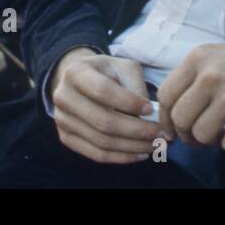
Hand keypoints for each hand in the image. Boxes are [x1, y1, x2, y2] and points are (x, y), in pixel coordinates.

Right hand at [50, 49, 163, 163]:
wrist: (81, 82)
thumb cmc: (107, 73)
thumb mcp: (123, 68)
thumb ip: (136, 86)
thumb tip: (149, 116)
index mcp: (75, 72)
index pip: (103, 91)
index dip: (128, 102)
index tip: (151, 109)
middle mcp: (63, 96)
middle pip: (103, 121)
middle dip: (137, 130)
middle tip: (162, 134)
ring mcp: (62, 120)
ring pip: (101, 141)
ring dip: (133, 146)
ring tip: (156, 145)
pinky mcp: (66, 138)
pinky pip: (96, 154)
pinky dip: (121, 157)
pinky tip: (140, 153)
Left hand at [158, 37, 224, 154]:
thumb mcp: (223, 57)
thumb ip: (197, 78)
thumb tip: (174, 110)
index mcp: (200, 58)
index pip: (165, 94)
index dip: (167, 117)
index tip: (175, 128)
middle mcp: (211, 75)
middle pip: (179, 118)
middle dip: (187, 134)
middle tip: (201, 136)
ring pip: (200, 135)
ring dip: (210, 141)